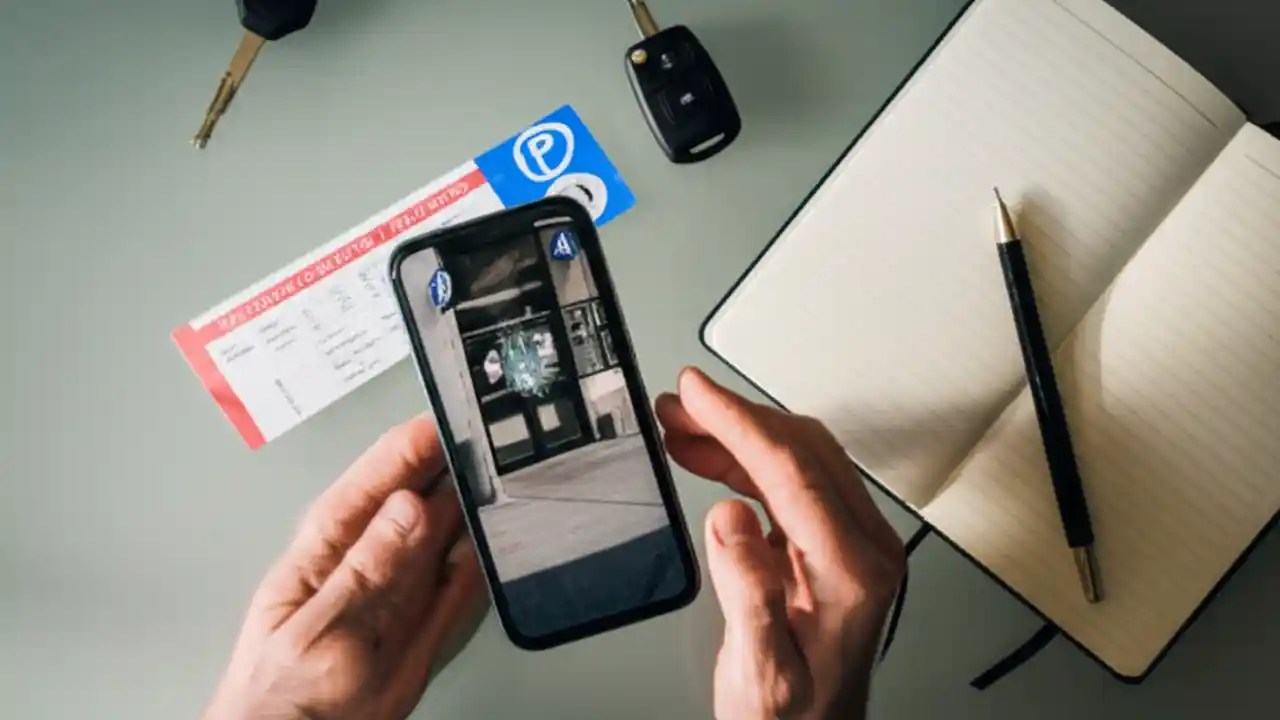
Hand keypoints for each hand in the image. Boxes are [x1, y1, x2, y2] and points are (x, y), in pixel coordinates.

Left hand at [203, 416, 486, 719]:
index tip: (460, 413)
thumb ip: (368, 569)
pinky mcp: (432, 614)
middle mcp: (374, 550)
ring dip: (482, 503)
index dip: (421, 438)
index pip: (381, 472)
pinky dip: (491, 555)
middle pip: (424, 488)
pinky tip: (509, 536)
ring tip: (520, 476)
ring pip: (453, 525)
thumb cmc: (280, 693)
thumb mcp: (320, 631)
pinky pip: (470, 574)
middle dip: (460, 459)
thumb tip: (411, 504)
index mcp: (331, 540)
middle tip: (504, 437)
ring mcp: (406, 581)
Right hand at [656, 369, 904, 719]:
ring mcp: (852, 543)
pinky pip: (791, 483)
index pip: (794, 471)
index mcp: (853, 572)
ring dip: (738, 435)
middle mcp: (864, 549)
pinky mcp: (833, 545)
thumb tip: (731, 521)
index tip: (699, 393)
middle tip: (680, 402)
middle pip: (800, 452)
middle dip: (735, 418)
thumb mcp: (761, 674)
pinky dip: (745, 462)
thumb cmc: (789, 719)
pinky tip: (708, 456)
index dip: (740, 423)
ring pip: (796, 459)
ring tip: (681, 424)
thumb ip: (749, 597)